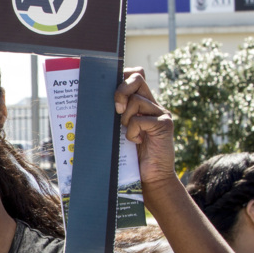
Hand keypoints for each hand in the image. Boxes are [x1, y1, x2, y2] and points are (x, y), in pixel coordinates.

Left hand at [114, 67, 175, 188]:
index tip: (107, 88)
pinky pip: (140, 120)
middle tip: (116, 109)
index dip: (122, 75)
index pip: (135, 75)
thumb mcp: (116, 131)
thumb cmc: (129, 156)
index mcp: (142, 103)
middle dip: (121, 90)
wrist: (150, 177)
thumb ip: (113, 115)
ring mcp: (161, 113)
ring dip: (125, 119)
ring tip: (129, 135)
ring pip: (136, 101)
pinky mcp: (165, 125)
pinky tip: (138, 142)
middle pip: (137, 78)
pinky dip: (132, 132)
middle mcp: (153, 104)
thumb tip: (89, 101)